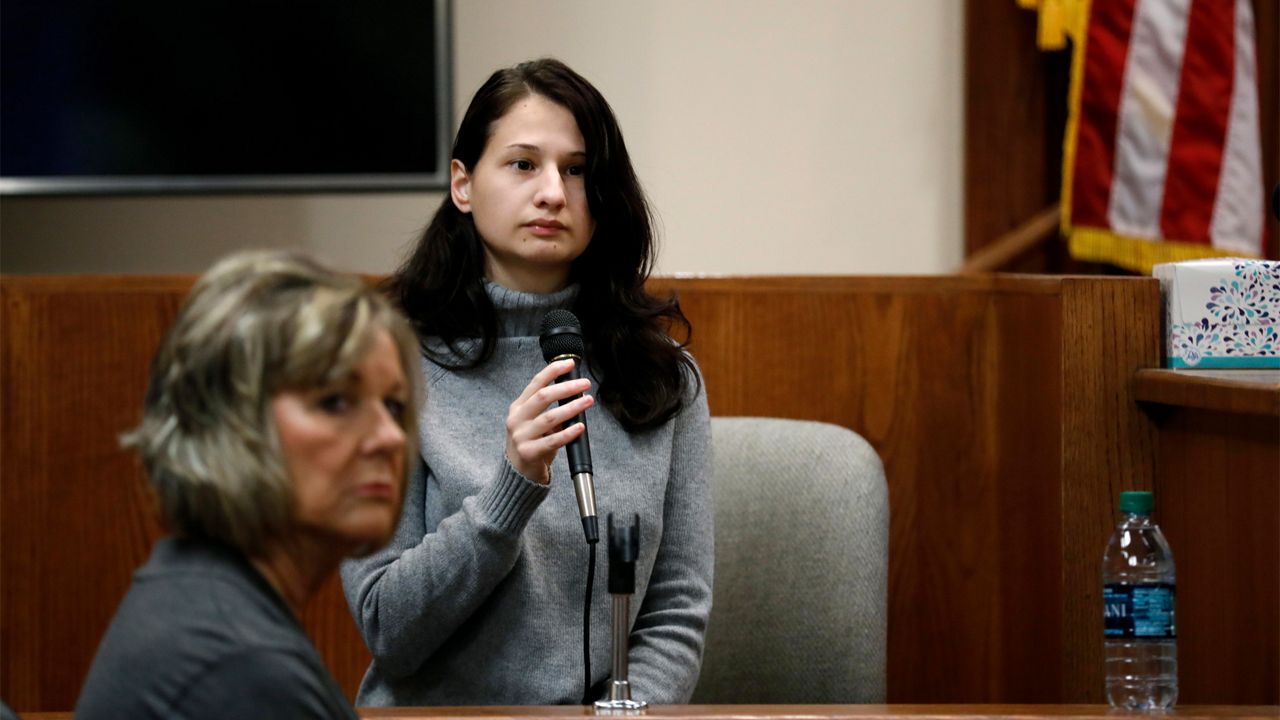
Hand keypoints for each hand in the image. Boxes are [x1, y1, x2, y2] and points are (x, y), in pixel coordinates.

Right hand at [505, 359, 593, 484]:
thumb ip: (548, 407)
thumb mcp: (533, 421)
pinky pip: (553, 440)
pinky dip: (569, 432)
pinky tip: (580, 427)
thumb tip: (575, 390)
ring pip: (550, 417)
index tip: (570, 364)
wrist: (518, 474)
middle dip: (567, 388)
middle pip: (543, 396)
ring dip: (572, 407)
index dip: (553, 371)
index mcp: (518, 407)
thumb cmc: (531, 443)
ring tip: (587, 401)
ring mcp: (521, 436)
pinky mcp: (529, 452)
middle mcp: (517, 419)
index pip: (536, 383)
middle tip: (585, 384)